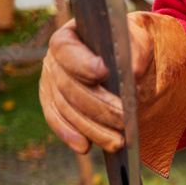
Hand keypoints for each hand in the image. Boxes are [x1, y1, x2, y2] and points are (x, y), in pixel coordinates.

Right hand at [39, 13, 154, 153]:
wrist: (121, 61)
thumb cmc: (127, 47)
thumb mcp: (136, 41)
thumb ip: (134, 52)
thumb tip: (132, 74)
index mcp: (69, 37)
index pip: (68, 51)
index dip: (82, 63)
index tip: (102, 71)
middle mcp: (53, 62)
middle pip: (69, 87)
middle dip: (99, 106)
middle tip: (124, 119)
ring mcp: (50, 85)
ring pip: (66, 110)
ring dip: (92, 128)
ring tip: (118, 142)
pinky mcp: (54, 106)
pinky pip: (57, 122)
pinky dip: (70, 135)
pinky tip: (85, 147)